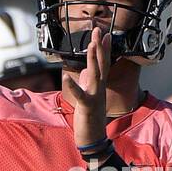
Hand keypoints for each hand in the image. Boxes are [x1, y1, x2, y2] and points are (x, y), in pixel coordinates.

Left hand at [60, 27, 109, 148]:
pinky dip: (73, 86)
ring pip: (95, 74)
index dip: (105, 48)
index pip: (104, 63)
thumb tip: (83, 71)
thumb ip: (87, 82)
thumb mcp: (88, 97)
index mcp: (99, 85)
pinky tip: (66, 77)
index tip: (105, 33)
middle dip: (100, 46)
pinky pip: (80, 95)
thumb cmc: (90, 118)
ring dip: (93, 59)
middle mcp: (99, 88)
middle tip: (99, 30)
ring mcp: (95, 97)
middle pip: (101, 64)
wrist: (94, 139)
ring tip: (90, 45)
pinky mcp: (87, 107)